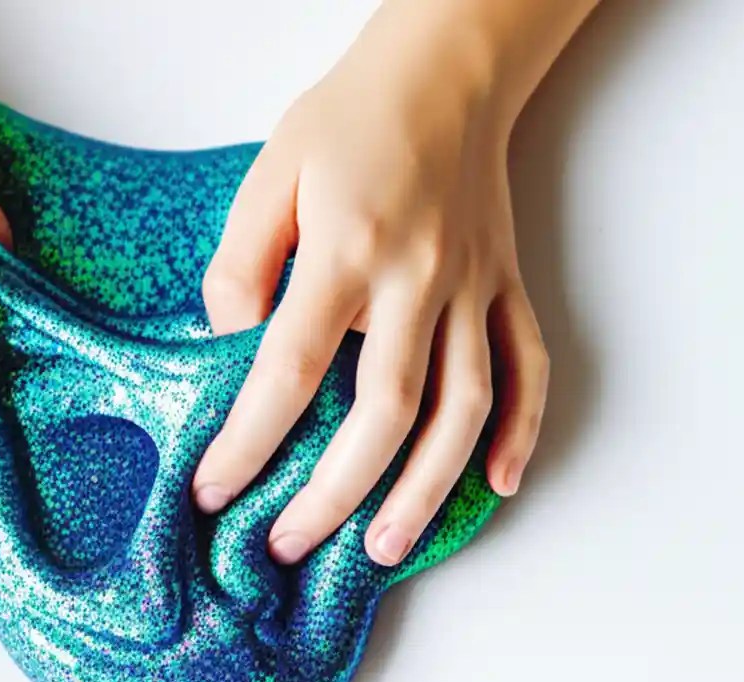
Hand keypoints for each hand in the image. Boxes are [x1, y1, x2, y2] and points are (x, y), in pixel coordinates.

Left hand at [192, 10, 551, 565]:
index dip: (249, 442)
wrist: (443, 72)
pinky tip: (500, 483)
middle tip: (286, 544)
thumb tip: (228, 344)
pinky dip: (521, 430)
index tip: (215, 490)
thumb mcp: (268, 174)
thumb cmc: (347, 120)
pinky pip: (528, 367)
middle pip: (383, 414)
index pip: (291, 371)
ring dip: (426, 491)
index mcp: (345, 251)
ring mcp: (472, 287)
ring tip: (381, 547)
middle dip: (331, 494)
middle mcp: (417, 279)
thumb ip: (241, 264)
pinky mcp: (506, 285)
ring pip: (462, 410)